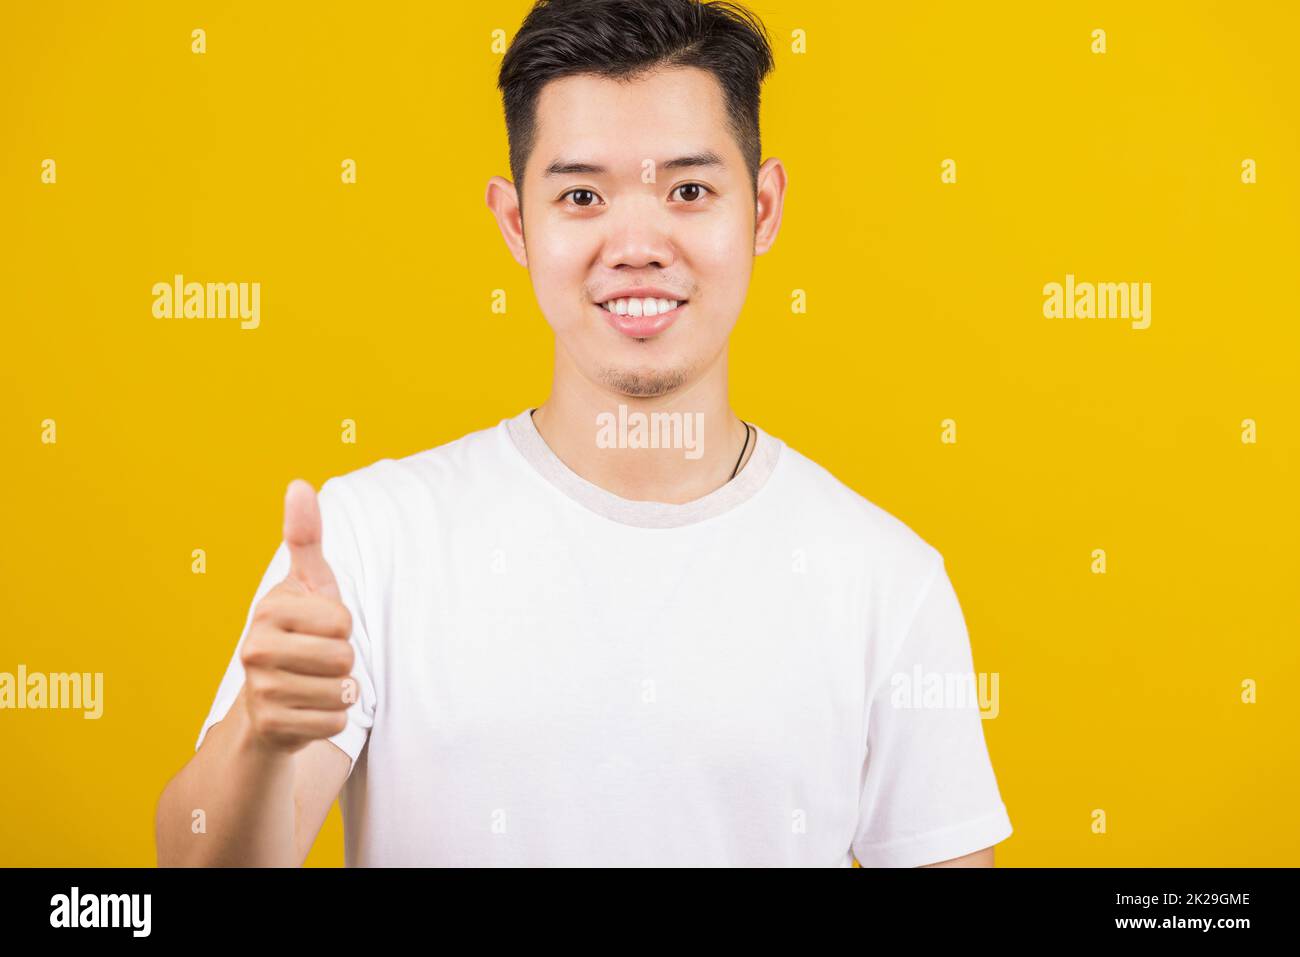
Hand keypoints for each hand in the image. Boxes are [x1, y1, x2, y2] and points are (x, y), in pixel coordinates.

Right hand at [239, 479, 356, 754]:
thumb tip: (299, 484)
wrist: (267, 703)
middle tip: (317, 662)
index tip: (318, 630)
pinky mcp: (270, 726)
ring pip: (341, 692)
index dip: (343, 628)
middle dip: (344, 662)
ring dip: (339, 692)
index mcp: (269, 610)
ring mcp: (259, 690)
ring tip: (313, 686)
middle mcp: (255, 649)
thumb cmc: (299, 633)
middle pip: (344, 657)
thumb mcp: (308, 584)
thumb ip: (306, 536)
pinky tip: (307, 712)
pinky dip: (331, 719)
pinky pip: (334, 722)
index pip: (342, 621)